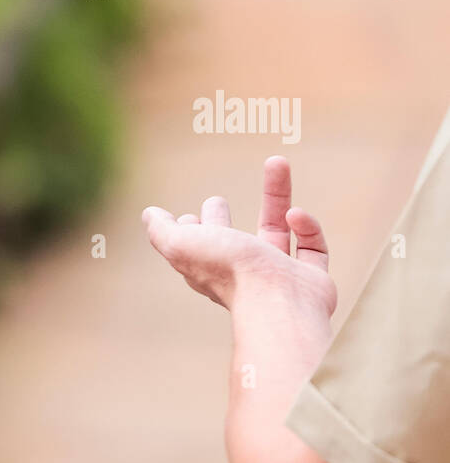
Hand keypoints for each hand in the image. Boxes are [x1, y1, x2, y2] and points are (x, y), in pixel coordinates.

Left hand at [141, 156, 336, 316]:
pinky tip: (296, 214)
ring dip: (278, 198)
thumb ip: (162, 230)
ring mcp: (277, 277)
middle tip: (215, 200)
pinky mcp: (310, 278)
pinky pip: (312, 249)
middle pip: (231, 242)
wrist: (278, 301)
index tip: (187, 217)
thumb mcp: (181, 244)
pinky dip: (307, 227)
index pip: (196, 248)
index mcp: (210, 267)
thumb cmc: (229, 271)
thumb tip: (149, 214)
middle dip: (220, 221)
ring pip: (278, 232)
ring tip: (276, 161)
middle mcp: (242, 274)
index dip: (190, 231)